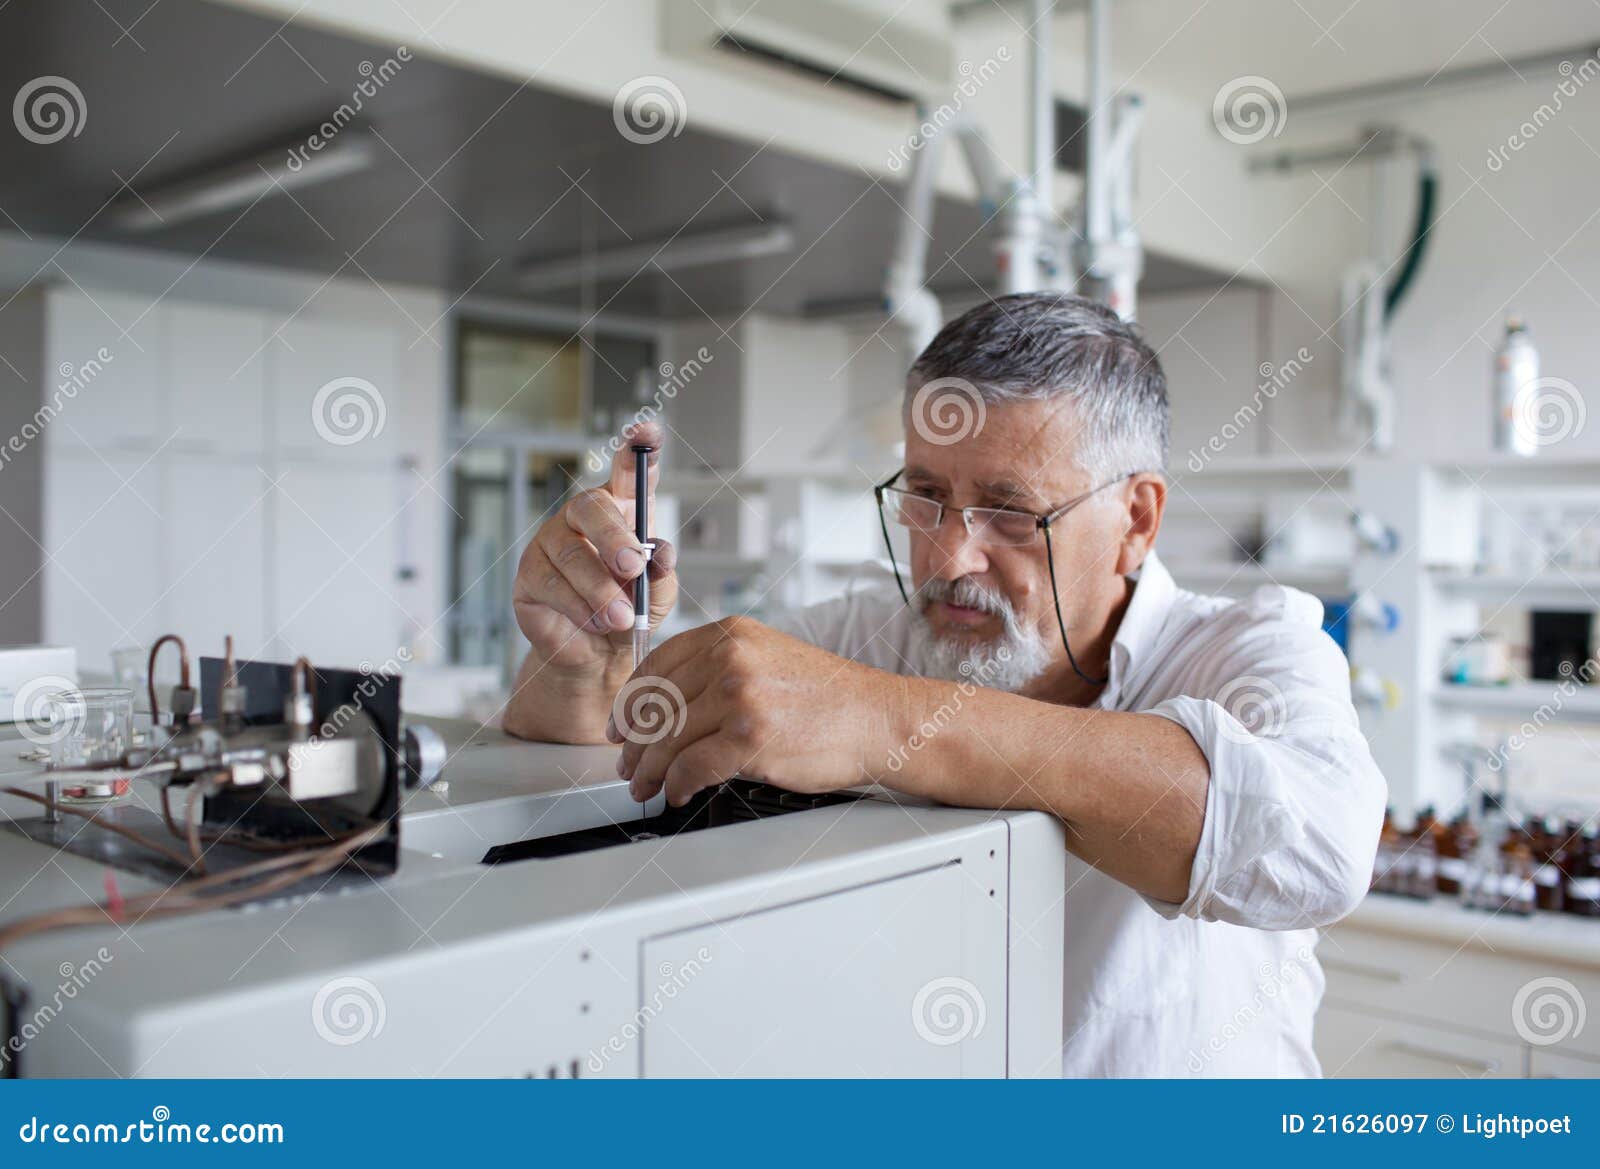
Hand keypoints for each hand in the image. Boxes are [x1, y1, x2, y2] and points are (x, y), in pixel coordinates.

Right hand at [513, 421, 676, 676]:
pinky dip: (579, 609)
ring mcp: (550, 542)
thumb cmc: (632, 613)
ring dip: (600, 591)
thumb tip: (660, 553)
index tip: (646, 432)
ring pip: (572, 556)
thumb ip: (663, 572)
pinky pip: (551, 586)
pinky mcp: (528, 575)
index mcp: (622, 510)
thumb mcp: (659, 594)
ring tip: (621, 618)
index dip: (637, 448)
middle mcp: (582, 518)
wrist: (602, 657)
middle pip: (592, 508)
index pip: (628, 471)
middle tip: (632, 569)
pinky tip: (594, 624)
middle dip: (615, 539)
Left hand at [609, 616, 902, 805]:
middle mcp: (730, 658)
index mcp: (731, 634)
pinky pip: (690, 768)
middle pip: (656, 705)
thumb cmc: (829, 698)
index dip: (631, 701)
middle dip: (636, 744)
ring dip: (650, 771)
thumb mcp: (768, 659)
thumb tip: (671, 705)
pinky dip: (676, 785)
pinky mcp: (748, 738)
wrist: (876, 719)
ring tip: (646, 786)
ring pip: (667, 739)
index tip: (622, 724)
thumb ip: (720, 669)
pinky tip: (678, 792)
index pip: (657, 665)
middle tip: (629, 765)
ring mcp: (738, 697)